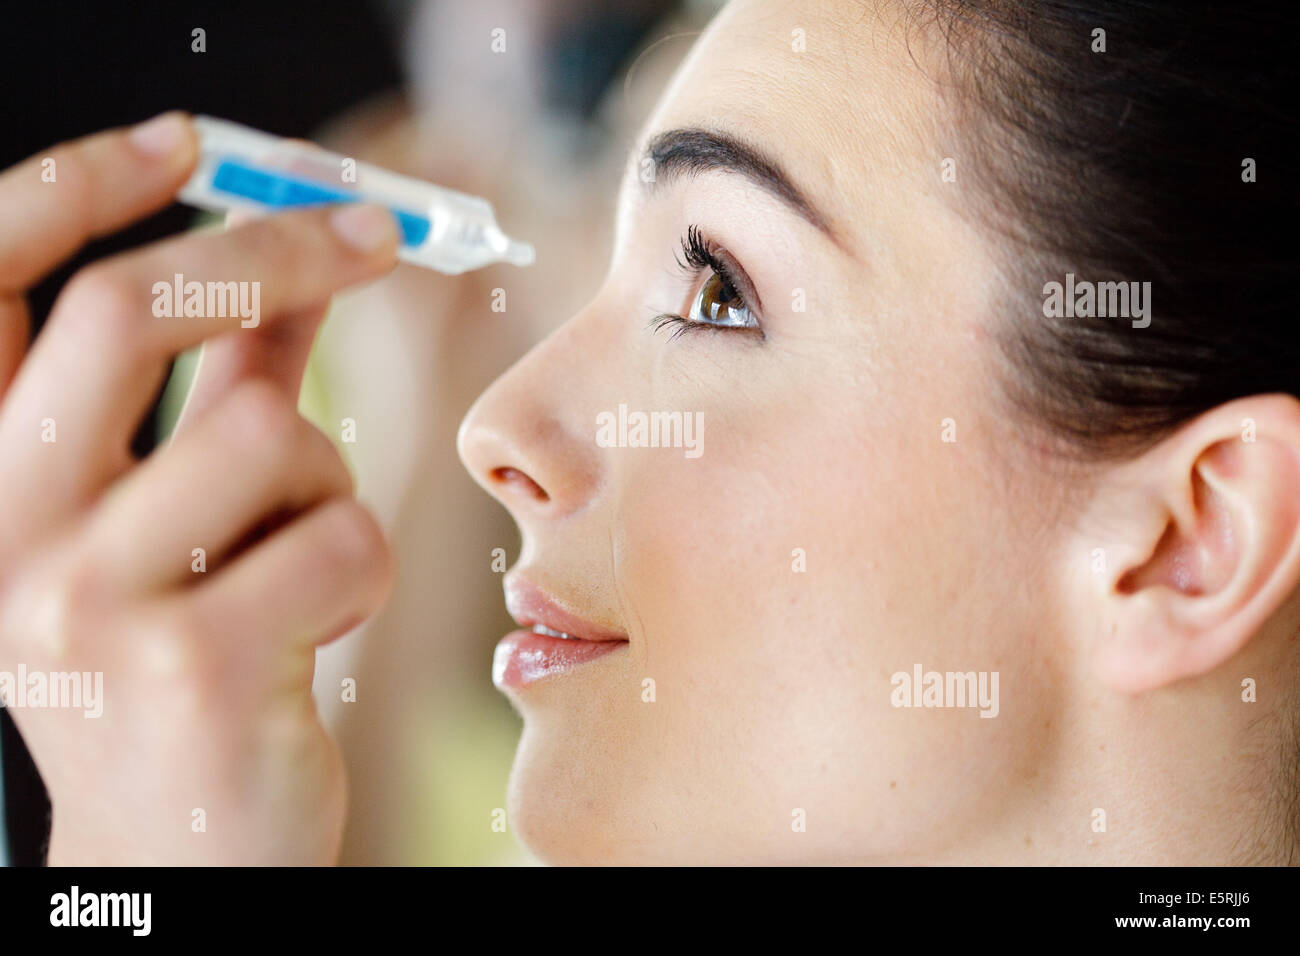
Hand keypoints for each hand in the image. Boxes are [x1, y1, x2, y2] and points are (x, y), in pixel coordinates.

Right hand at [0, 112, 399, 863]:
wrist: (181, 852)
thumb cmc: (181, 671)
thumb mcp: (173, 521)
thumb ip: (218, 392)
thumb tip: (292, 273)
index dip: (74, 188)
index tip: (185, 140)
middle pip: (125, 311)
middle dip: (274, 255)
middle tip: (373, 235)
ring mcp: (84, 604)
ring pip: (269, 434)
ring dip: (326, 482)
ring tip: (302, 563)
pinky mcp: (195, 665)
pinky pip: (341, 537)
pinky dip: (364, 570)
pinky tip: (317, 631)